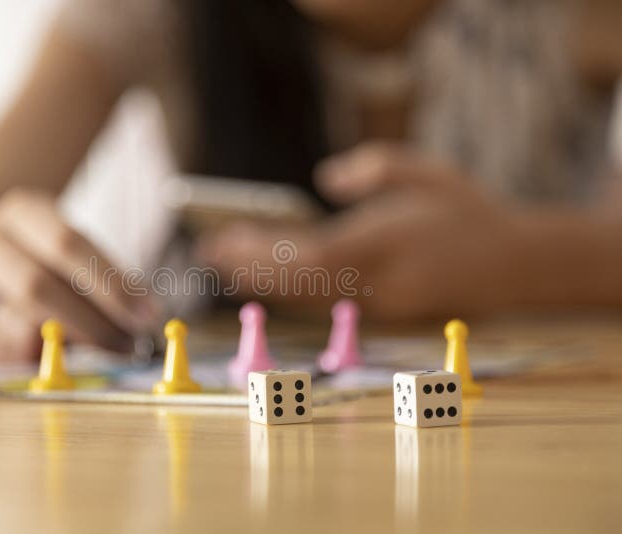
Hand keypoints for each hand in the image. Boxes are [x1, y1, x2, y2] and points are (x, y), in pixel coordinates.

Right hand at [0, 188, 155, 361]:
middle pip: (38, 286)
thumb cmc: (39, 257)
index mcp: (20, 211)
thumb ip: (100, 276)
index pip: (67, 243)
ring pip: (17, 325)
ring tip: (102, 351)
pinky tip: (61, 357)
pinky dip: (40, 360)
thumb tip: (141, 319)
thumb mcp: (67, 247)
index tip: (148, 314)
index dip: (112, 283)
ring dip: (69, 346)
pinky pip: (2, 354)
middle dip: (92, 322)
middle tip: (129, 345)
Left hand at [197, 143, 525, 319]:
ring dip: (262, 282)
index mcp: (388, 243)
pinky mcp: (378, 313)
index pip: (312, 258)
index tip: (227, 238)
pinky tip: (263, 276)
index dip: (265, 254)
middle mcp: (379, 282)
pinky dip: (288, 290)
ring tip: (223, 261)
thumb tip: (324, 179)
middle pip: (299, 285)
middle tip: (210, 250)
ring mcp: (378, 304)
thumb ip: (374, 168)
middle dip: (250, 269)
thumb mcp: (427, 171)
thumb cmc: (465, 210)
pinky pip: (322, 302)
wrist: (511, 265)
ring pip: (306, 298)